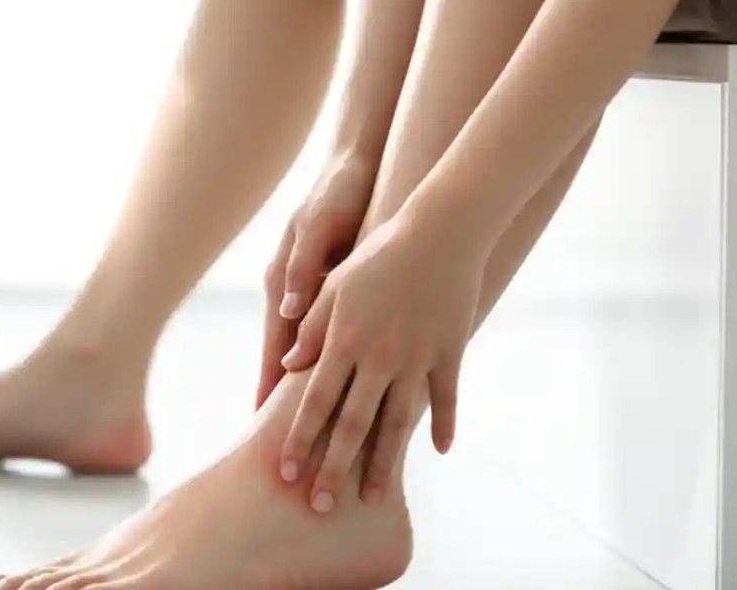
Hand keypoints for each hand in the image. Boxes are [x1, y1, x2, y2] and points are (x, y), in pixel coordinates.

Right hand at [257, 153, 377, 408]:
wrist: (357, 168)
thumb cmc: (335, 195)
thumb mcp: (315, 228)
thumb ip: (300, 269)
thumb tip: (286, 311)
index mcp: (285, 282)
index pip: (277, 343)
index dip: (272, 380)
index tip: (263, 416)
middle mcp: (293, 294)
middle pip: (289, 357)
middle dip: (285, 397)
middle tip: (280, 436)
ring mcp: (310, 293)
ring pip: (308, 351)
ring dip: (306, 386)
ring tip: (306, 424)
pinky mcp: (331, 288)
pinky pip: (328, 334)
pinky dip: (327, 360)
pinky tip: (337, 383)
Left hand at [277, 215, 487, 511]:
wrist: (438, 232)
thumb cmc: (378, 255)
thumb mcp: (335, 288)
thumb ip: (312, 329)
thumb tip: (288, 364)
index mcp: (344, 340)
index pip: (315, 401)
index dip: (300, 438)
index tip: (287, 472)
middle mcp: (377, 356)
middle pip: (352, 423)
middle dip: (334, 467)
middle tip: (320, 504)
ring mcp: (417, 358)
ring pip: (397, 422)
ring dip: (383, 462)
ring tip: (373, 495)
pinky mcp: (450, 353)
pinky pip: (446, 399)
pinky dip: (443, 426)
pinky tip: (436, 451)